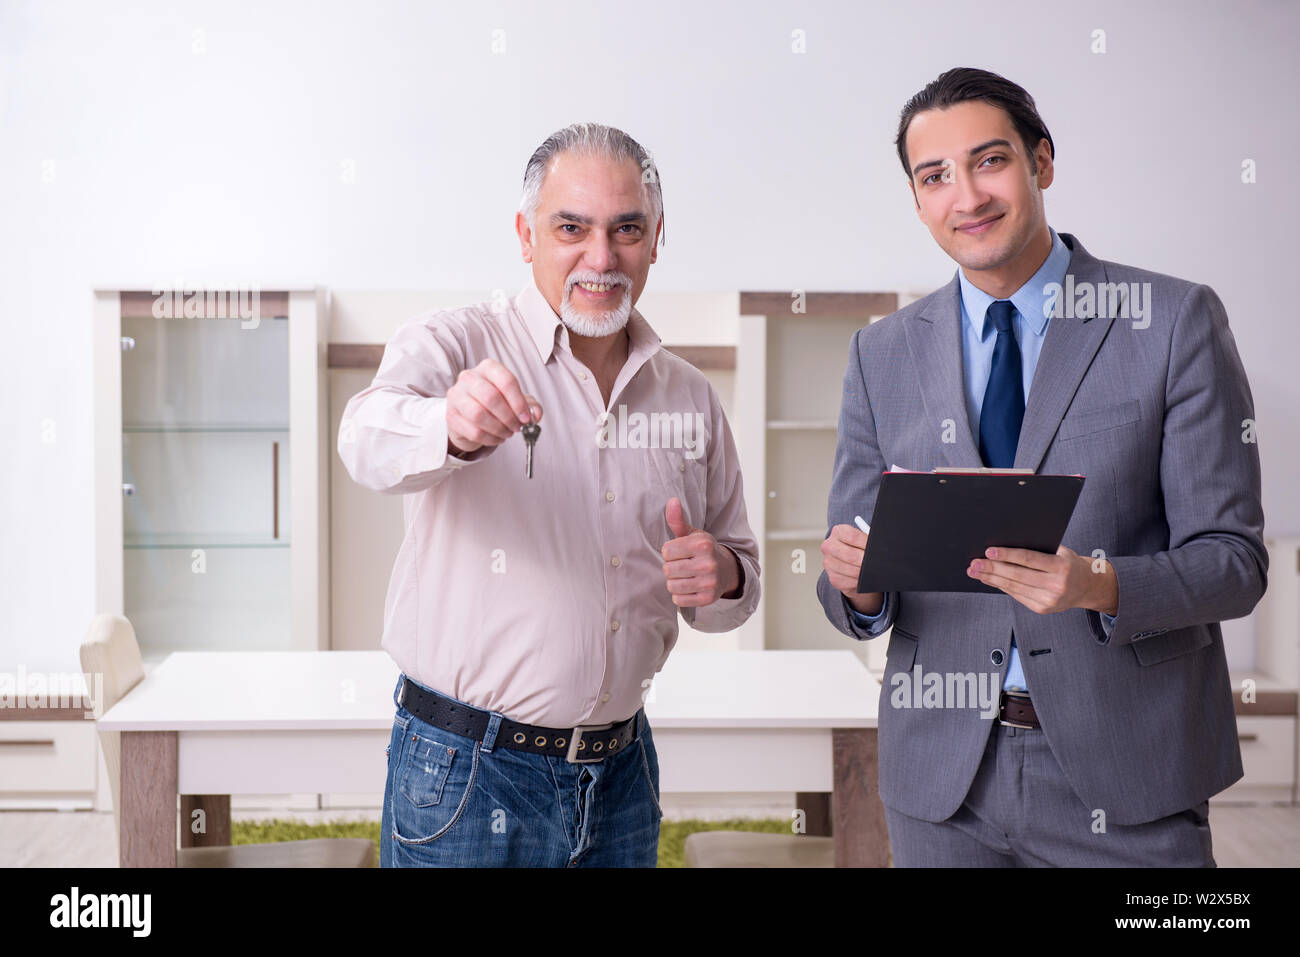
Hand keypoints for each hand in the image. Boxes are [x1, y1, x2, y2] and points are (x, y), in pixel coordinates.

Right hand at [445, 358, 540, 454]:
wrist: (469, 414)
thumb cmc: (494, 403)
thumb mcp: (515, 400)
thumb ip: (530, 405)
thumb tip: (535, 415)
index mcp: (488, 368)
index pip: (506, 380)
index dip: (518, 402)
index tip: (526, 417)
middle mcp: (469, 377)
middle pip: (490, 397)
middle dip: (508, 417)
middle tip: (517, 427)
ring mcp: (456, 396)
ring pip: (478, 414)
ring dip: (498, 428)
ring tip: (507, 433)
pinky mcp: (451, 415)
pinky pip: (472, 430)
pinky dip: (489, 438)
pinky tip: (497, 438)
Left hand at [661, 498, 739, 605]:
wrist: (727, 571)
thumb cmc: (704, 550)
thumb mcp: (693, 534)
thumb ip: (678, 520)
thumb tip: (672, 501)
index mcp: (702, 544)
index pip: (666, 550)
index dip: (669, 552)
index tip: (679, 552)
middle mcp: (708, 563)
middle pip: (667, 569)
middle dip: (671, 568)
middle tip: (683, 565)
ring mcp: (709, 582)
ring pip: (672, 586)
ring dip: (675, 582)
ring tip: (685, 576)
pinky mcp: (707, 598)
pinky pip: (678, 600)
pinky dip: (680, 595)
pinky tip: (690, 587)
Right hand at [821, 524, 883, 615]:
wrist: (850, 563)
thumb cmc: (860, 548)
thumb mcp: (863, 539)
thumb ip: (869, 541)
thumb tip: (880, 549)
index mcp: (838, 532)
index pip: (852, 536)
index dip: (866, 543)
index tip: (877, 548)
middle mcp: (829, 546)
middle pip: (850, 555)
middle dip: (866, 561)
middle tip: (877, 563)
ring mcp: (829, 563)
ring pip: (852, 571)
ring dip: (865, 573)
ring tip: (873, 570)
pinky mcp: (833, 578)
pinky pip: (851, 582)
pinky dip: (861, 581)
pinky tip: (864, 577)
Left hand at [967, 544, 1118, 615]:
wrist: (1087, 587)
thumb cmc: (1069, 564)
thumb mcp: (1060, 551)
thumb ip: (1038, 549)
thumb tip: (1005, 542)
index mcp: (1061, 567)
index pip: (1029, 559)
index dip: (1007, 555)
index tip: (989, 551)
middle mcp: (1056, 585)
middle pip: (1017, 575)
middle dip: (992, 569)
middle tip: (974, 563)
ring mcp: (1048, 600)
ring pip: (1013, 587)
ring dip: (991, 579)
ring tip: (975, 571)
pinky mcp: (1041, 608)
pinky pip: (1016, 595)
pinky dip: (1001, 586)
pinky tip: (989, 579)